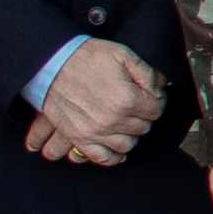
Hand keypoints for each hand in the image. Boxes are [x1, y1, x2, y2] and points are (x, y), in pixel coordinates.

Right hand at [33, 40, 164, 166]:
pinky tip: (118, 149)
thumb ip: (147, 73)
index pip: (156, 109)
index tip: (150, 95)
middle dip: (143, 115)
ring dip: (130, 134)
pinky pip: (103, 158)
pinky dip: (113, 157)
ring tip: (126, 122)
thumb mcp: (123, 55)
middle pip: (143, 126)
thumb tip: (161, 87)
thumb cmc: (86, 57)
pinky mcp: (80, 138)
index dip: (156, 100)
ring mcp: (96, 132)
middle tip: (136, 105)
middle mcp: (113, 120)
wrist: (51, 63)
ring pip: (127, 144)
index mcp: (127, 99)